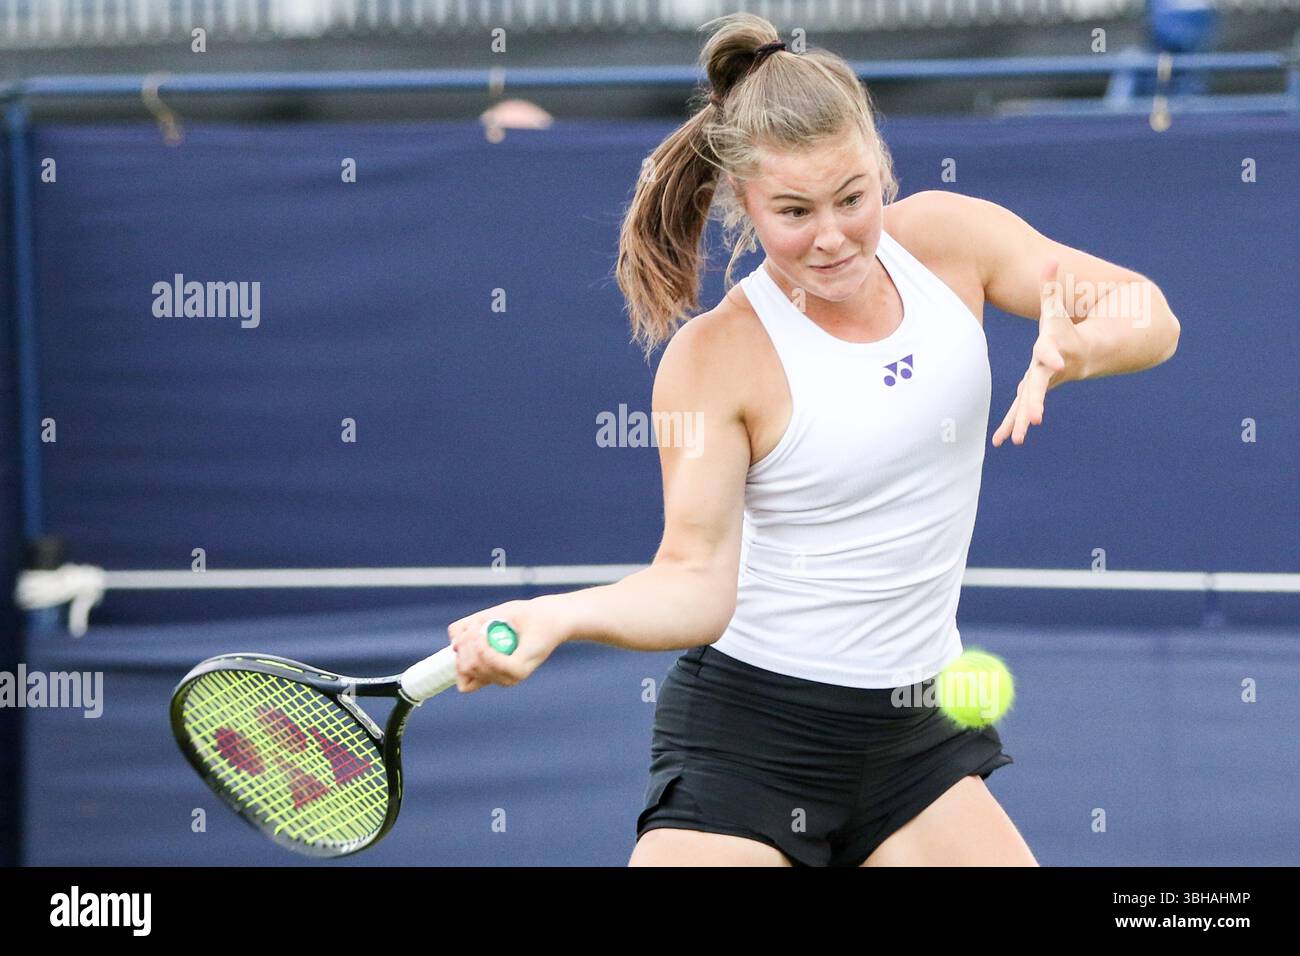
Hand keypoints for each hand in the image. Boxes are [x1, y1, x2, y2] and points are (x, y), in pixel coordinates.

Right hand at [447, 595, 568, 692]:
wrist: (548, 615)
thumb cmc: (520, 616)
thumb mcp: (486, 618)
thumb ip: (466, 630)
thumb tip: (453, 646)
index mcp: (492, 672)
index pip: (464, 684)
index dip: (458, 659)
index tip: (464, 636)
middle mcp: (501, 678)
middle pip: (465, 670)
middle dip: (463, 646)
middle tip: (475, 627)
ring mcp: (510, 677)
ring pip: (473, 667)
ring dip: (470, 643)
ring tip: (481, 627)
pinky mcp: (520, 671)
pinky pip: (489, 664)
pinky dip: (483, 648)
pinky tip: (485, 634)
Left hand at [992, 258, 1087, 447]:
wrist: (1098, 351)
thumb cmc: (1071, 325)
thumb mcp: (1060, 305)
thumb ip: (1052, 285)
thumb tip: (1048, 258)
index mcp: (1058, 347)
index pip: (1054, 349)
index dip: (1054, 352)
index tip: (1057, 361)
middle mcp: (1052, 369)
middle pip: (1042, 385)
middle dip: (1036, 400)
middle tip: (1035, 419)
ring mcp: (1046, 383)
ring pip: (1031, 402)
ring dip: (1022, 421)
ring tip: (1014, 440)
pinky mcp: (1036, 392)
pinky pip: (1022, 409)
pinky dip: (1012, 424)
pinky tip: (999, 441)